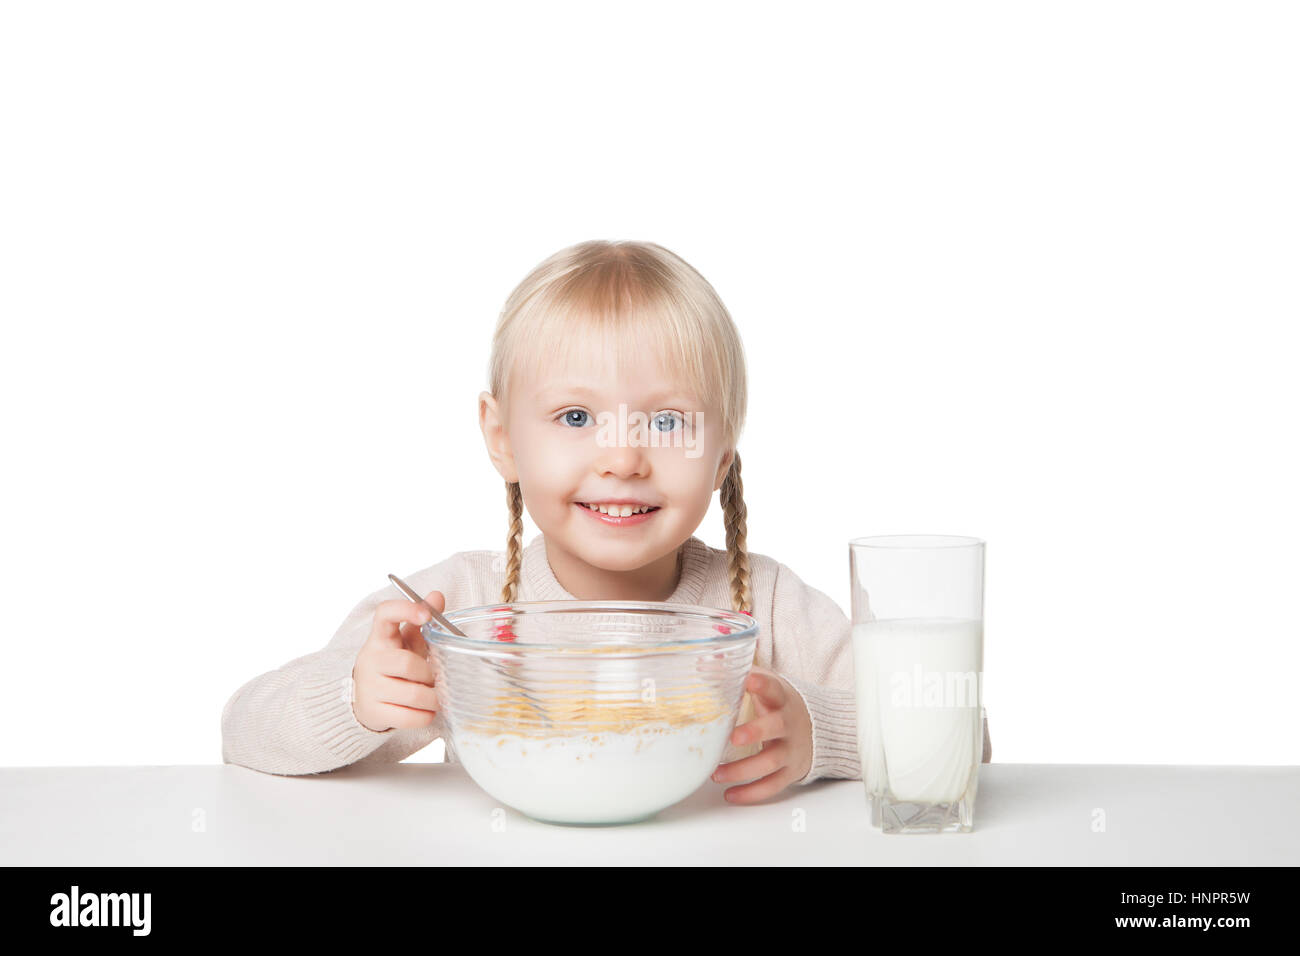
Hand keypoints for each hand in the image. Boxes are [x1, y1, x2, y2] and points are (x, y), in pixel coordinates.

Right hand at [352, 591, 443, 732]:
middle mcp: (371, 660)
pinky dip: (425, 716)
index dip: (405, 610)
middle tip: (437, 679)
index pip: (384, 614)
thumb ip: (421, 622)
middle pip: (407, 663)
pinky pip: (408, 717)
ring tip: (435, 697)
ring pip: (412, 695)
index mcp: (380, 638)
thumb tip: (437, 596)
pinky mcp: (374, 712)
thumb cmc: (393, 667)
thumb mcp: (406, 642)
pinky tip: (427, 711)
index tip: (426, 614)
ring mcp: (369, 688)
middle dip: (430, 674)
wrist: (365, 700)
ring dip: (432, 698)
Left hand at [711, 667, 812, 802]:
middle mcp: (789, 723)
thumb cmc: (781, 704)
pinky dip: (752, 793)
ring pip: (771, 762)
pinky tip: (730, 795)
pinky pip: (772, 785)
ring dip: (742, 770)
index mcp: (782, 698)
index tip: (747, 679)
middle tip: (733, 738)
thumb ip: (739, 674)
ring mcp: (792, 749)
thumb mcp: (767, 685)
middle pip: (777, 727)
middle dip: (756, 732)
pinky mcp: (791, 771)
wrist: (818, 728)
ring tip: (716, 774)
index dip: (761, 683)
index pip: (773, 687)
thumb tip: (704, 662)